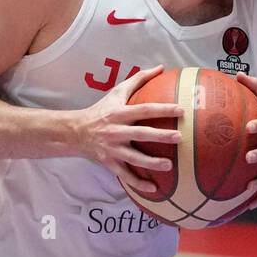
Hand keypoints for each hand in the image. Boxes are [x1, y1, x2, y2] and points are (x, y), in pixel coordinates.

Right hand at [75, 65, 182, 195]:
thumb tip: (160, 68)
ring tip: (169, 165)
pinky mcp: (109, 163)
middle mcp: (117, 131)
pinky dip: (139, 183)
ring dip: (152, 162)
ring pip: (134, 157)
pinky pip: (125, 176)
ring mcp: (113, 149)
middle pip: (141, 134)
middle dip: (160, 136)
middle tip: (179, 137)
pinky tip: (154, 188)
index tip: (181, 111)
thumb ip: (138, 79)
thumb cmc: (101, 110)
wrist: (75, 132)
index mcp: (120, 113)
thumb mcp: (117, 92)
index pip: (144, 110)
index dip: (162, 109)